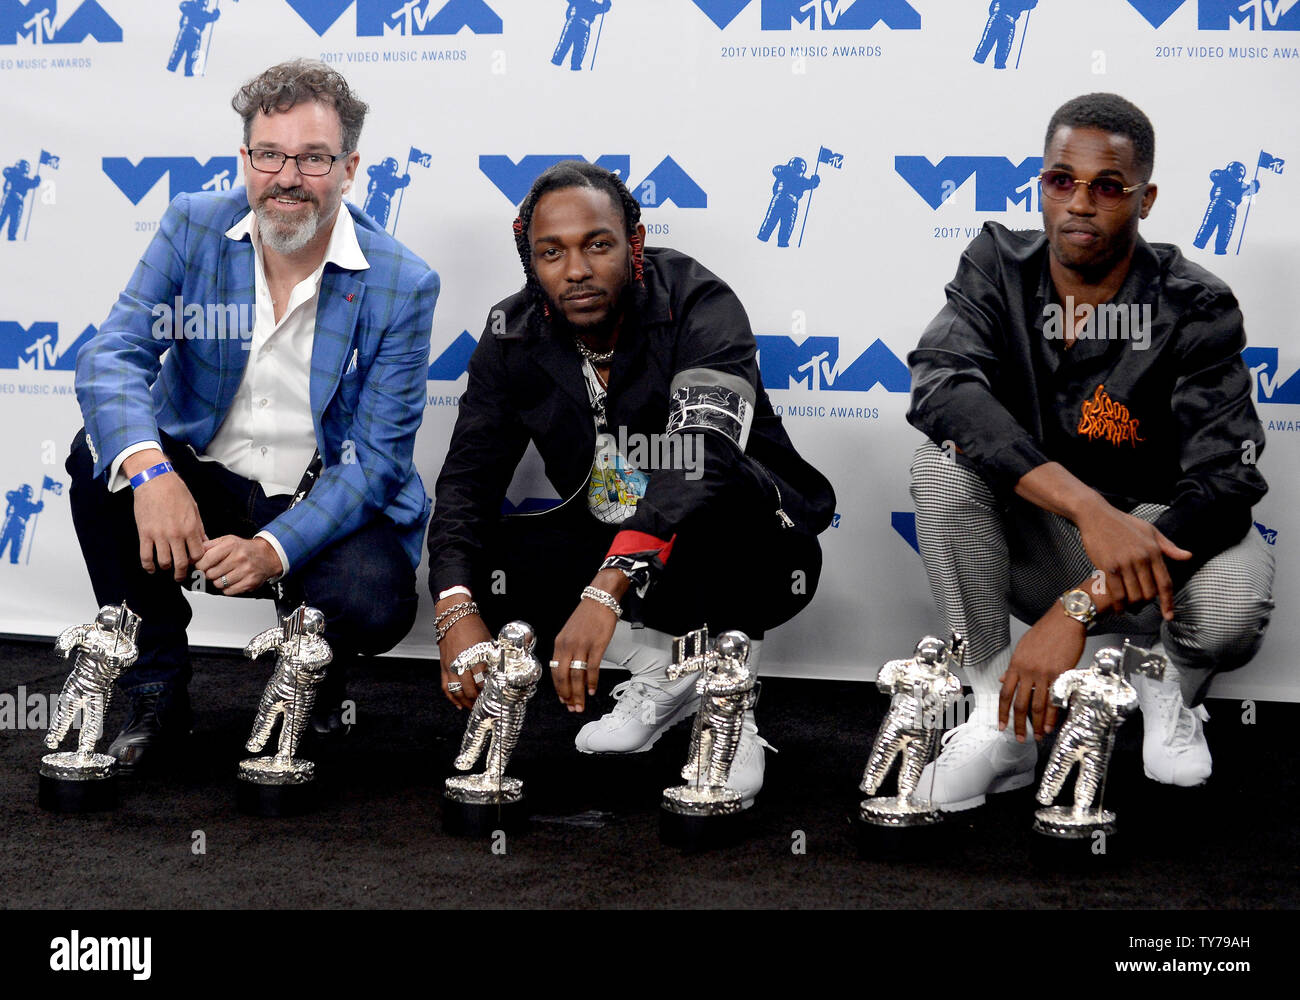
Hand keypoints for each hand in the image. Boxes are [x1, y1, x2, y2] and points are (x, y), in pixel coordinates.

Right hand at [129, 460, 205, 580]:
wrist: (155, 481)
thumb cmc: (177, 493)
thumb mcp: (194, 510)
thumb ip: (199, 529)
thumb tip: (205, 543)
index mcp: (191, 528)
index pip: (198, 555)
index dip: (197, 562)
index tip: (195, 565)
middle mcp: (176, 535)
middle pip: (181, 563)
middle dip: (182, 574)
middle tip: (182, 577)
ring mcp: (159, 535)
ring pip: (164, 562)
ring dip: (166, 569)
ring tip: (167, 569)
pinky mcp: (145, 533)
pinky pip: (146, 556)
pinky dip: (149, 566)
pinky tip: (151, 568)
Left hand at [196, 536, 282, 595]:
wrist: (267, 556)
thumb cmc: (244, 549)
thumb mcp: (227, 540)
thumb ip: (209, 546)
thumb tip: (192, 556)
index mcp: (231, 545)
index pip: (205, 560)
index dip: (199, 565)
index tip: (201, 566)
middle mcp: (239, 557)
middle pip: (210, 574)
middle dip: (209, 574)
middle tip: (213, 571)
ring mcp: (245, 571)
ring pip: (218, 584)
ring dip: (218, 582)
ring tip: (224, 575)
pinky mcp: (249, 582)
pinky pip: (228, 591)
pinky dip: (227, 588)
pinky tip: (231, 580)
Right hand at [436, 610, 492, 710]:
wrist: (454, 617)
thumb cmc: (474, 627)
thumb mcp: (488, 641)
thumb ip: (494, 657)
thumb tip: (503, 670)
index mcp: (475, 656)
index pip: (483, 680)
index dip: (489, 691)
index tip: (496, 697)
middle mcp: (462, 663)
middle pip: (470, 689)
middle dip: (478, 699)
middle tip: (486, 705)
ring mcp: (451, 666)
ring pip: (457, 691)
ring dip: (466, 702)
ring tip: (474, 708)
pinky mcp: (444, 667)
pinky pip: (446, 686)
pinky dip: (451, 698)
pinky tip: (458, 705)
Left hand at [551, 571, 626, 712]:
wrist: (599, 599)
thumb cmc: (587, 616)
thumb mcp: (570, 632)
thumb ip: (568, 650)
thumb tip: (570, 671)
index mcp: (559, 643)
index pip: (555, 671)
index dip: (558, 688)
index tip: (563, 699)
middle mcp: (568, 646)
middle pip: (563, 677)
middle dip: (567, 696)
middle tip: (572, 708)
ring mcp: (582, 646)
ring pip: (577, 676)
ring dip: (579, 694)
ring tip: (581, 705)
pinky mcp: (596, 645)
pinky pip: (592, 668)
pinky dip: (592, 682)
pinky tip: (592, 690)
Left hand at [999, 608, 1085, 742]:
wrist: (1064, 621)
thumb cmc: (1045, 632)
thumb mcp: (1023, 648)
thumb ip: (1013, 667)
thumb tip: (1003, 680)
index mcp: (1016, 665)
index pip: (1005, 694)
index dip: (1002, 712)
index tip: (1001, 725)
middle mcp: (1027, 672)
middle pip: (1019, 704)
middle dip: (1018, 724)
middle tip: (1019, 738)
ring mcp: (1044, 674)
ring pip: (1038, 706)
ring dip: (1037, 724)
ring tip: (1037, 736)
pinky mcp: (1061, 674)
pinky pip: (1055, 700)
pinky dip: (1052, 716)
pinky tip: (1051, 726)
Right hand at [1075, 501, 1191, 618]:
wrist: (1096, 516)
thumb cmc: (1123, 523)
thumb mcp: (1150, 531)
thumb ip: (1169, 547)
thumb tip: (1188, 556)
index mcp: (1154, 551)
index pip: (1165, 583)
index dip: (1169, 602)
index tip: (1169, 615)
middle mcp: (1141, 559)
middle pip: (1150, 593)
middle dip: (1146, 603)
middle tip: (1139, 604)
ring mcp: (1124, 563)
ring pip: (1134, 596)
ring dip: (1132, 605)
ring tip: (1128, 606)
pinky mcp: (1108, 567)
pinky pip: (1117, 593)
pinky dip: (1119, 605)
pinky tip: (1118, 608)